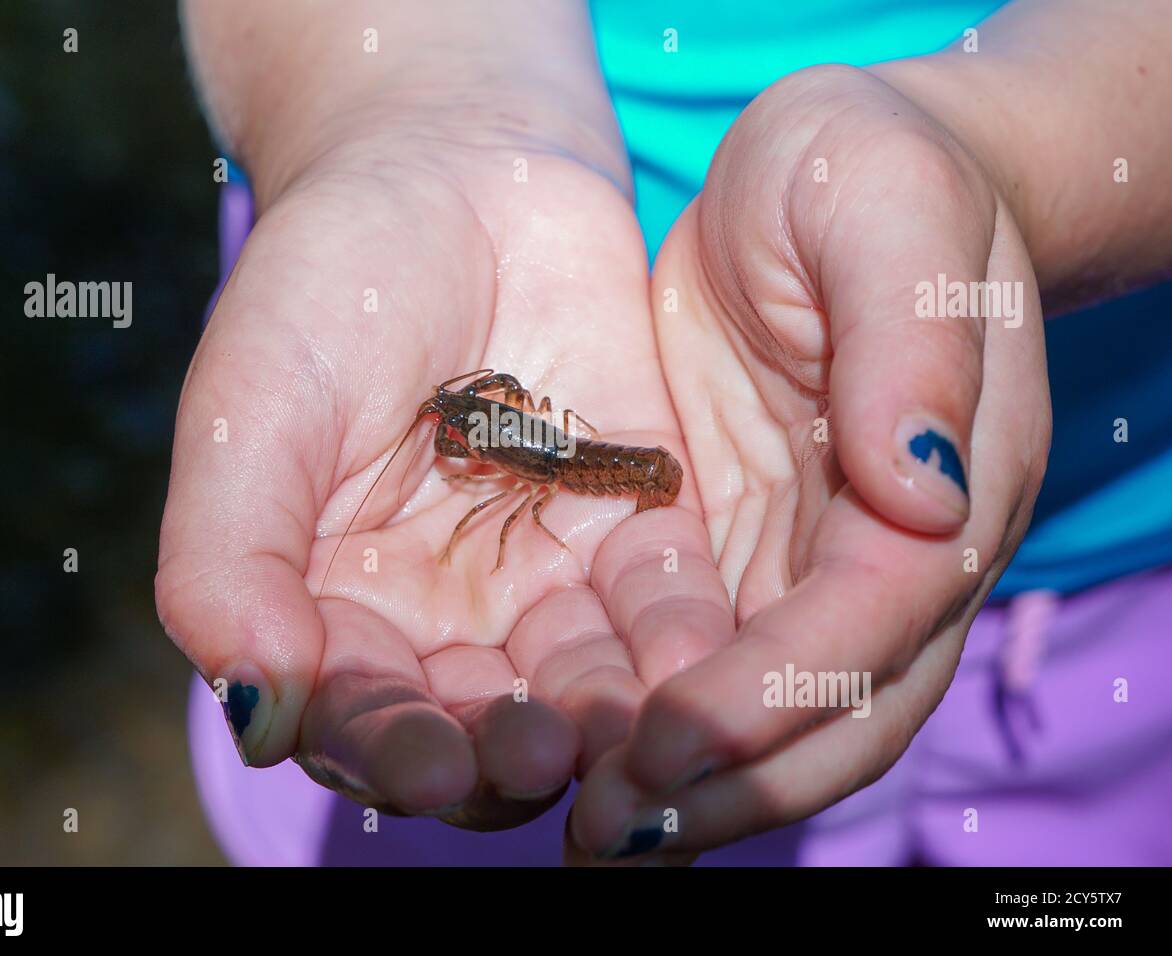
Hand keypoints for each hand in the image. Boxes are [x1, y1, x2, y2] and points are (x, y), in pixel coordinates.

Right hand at [155, 113, 731, 830]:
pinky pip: (660, 596)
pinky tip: (699, 657)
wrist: (452, 167)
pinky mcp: (630, 519)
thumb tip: (256, 708)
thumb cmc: (326, 286)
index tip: (429, 770)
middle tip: (542, 759)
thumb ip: (229, 559)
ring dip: (605, 716)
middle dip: (508, 754)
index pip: (356, 713)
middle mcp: (439, 611)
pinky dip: (679, 632)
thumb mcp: (252, 410)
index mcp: (331, 602)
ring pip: (576, 680)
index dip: (390, 752)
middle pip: (476, 723)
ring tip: (633, 729)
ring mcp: (541, 571)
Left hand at [566, 64, 1050, 861]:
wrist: (824, 178)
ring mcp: (809, 561)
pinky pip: (700, 660)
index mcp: (950, 483)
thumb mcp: (887, 212)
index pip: (872, 623)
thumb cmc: (868, 173)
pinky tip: (569, 751)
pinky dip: (647, 719)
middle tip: (609, 830)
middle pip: (832, 710)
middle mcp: (888, 553)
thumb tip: (926, 495)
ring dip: (683, 781)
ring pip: (767, 713)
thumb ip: (914, 344)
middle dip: (730, 779)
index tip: (671, 737)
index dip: (778, 690)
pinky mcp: (734, 550)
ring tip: (580, 827)